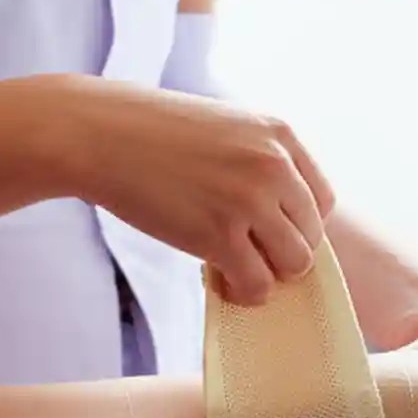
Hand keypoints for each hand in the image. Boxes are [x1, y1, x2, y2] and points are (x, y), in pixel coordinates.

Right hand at [35, 74, 334, 304]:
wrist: (95, 133)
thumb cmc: (153, 132)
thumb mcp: (227, 127)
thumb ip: (262, 161)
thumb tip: (285, 219)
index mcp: (280, 135)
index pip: (321, 201)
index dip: (297, 224)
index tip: (267, 230)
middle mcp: (274, 166)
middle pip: (310, 236)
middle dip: (281, 251)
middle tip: (245, 251)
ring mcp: (249, 201)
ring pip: (293, 264)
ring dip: (268, 274)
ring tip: (235, 267)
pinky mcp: (218, 236)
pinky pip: (257, 283)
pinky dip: (243, 291)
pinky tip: (219, 278)